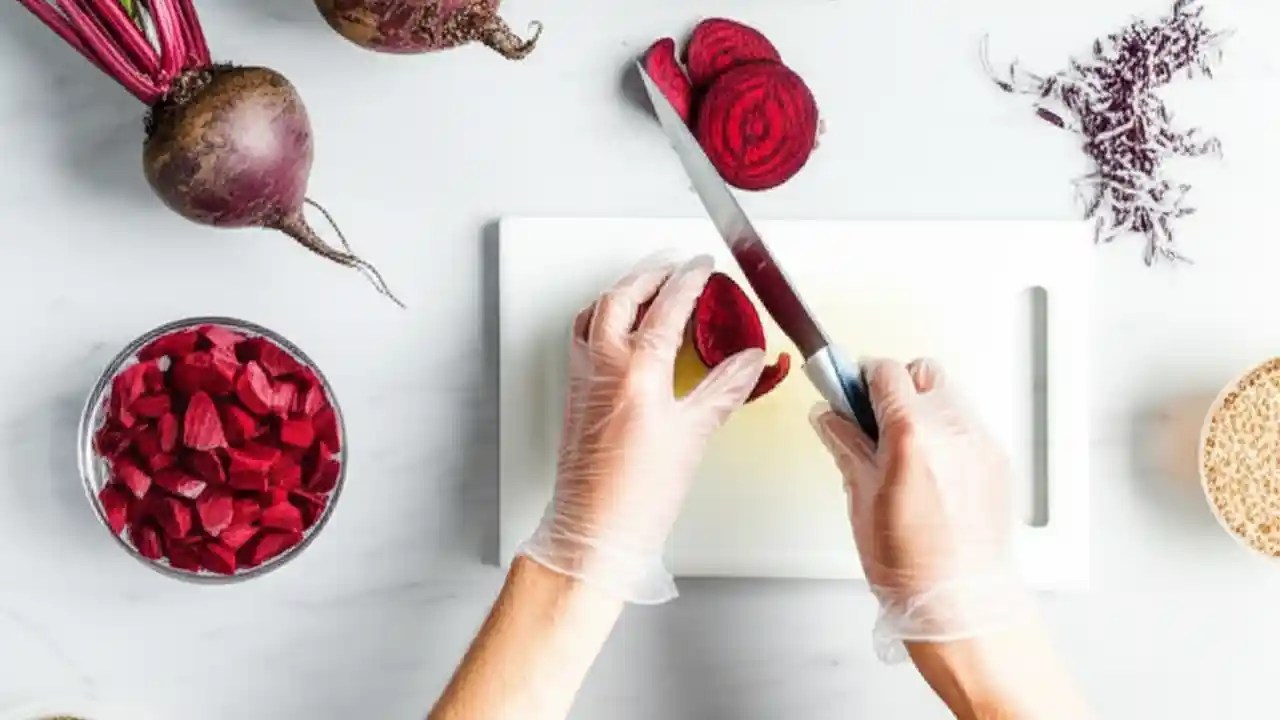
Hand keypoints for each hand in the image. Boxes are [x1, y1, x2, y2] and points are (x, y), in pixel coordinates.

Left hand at [518, 256, 764, 603]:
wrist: (594, 530)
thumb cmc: (636, 495)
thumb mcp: (694, 436)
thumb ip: (723, 389)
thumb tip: (747, 363)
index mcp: (634, 372)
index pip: (665, 309)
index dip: (688, 282)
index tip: (703, 267)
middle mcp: (602, 367)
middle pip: (621, 298)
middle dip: (649, 274)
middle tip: (675, 265)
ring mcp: (583, 379)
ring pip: (595, 313)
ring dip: (622, 292)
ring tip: (648, 285)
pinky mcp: (576, 395)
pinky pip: (585, 337)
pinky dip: (604, 319)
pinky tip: (620, 330)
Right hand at [811, 359, 1029, 660]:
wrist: (959, 601)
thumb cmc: (910, 563)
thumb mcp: (860, 497)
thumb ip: (846, 445)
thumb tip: (829, 417)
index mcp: (912, 433)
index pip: (884, 371)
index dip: (860, 380)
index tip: (847, 394)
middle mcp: (953, 428)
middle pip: (924, 372)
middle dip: (898, 388)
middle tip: (876, 420)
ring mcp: (981, 442)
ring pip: (950, 396)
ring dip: (924, 408)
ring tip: (906, 451)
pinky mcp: (997, 460)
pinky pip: (969, 426)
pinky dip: (948, 434)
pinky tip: (932, 470)